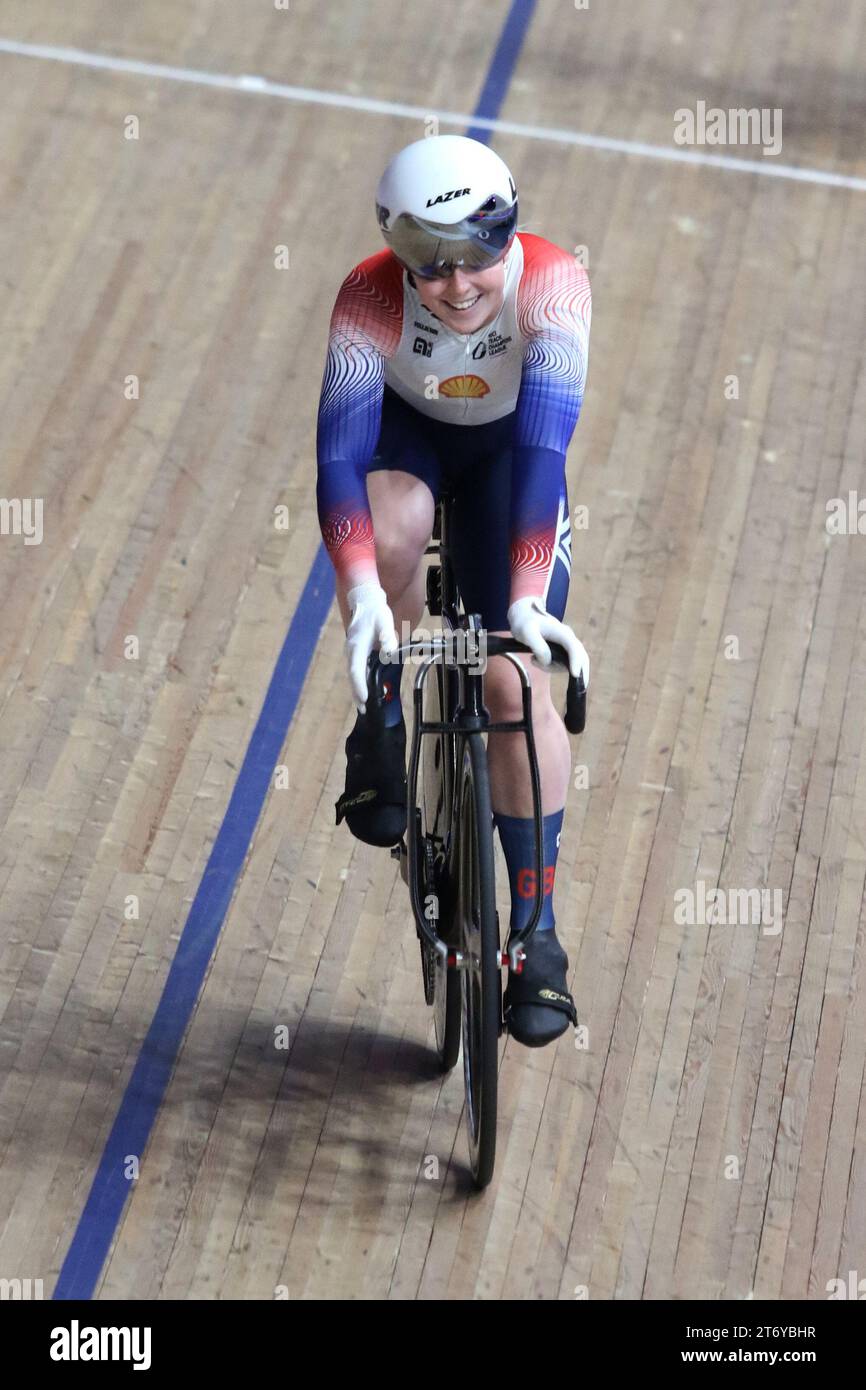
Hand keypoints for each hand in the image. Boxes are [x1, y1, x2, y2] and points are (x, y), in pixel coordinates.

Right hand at [345, 582, 398, 711]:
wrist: (365, 600)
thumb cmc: (375, 611)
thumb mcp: (384, 621)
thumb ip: (387, 636)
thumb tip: (390, 652)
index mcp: (357, 645)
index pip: (357, 670)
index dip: (360, 686)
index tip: (364, 699)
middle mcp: (352, 651)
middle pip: (353, 676)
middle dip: (357, 693)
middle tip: (363, 709)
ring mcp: (353, 652)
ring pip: (354, 674)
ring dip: (358, 689)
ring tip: (363, 706)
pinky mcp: (357, 652)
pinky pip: (357, 670)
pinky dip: (360, 682)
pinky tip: (365, 690)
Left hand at [507, 596, 589, 684]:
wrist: (524, 615)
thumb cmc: (525, 622)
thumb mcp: (526, 632)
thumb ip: (538, 646)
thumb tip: (547, 660)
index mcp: (562, 632)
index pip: (573, 647)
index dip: (576, 661)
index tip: (575, 675)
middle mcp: (568, 638)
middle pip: (580, 656)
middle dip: (580, 671)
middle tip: (579, 688)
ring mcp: (565, 645)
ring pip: (569, 662)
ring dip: (554, 668)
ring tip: (534, 661)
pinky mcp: (561, 650)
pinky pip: (561, 663)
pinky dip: (550, 666)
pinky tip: (535, 660)